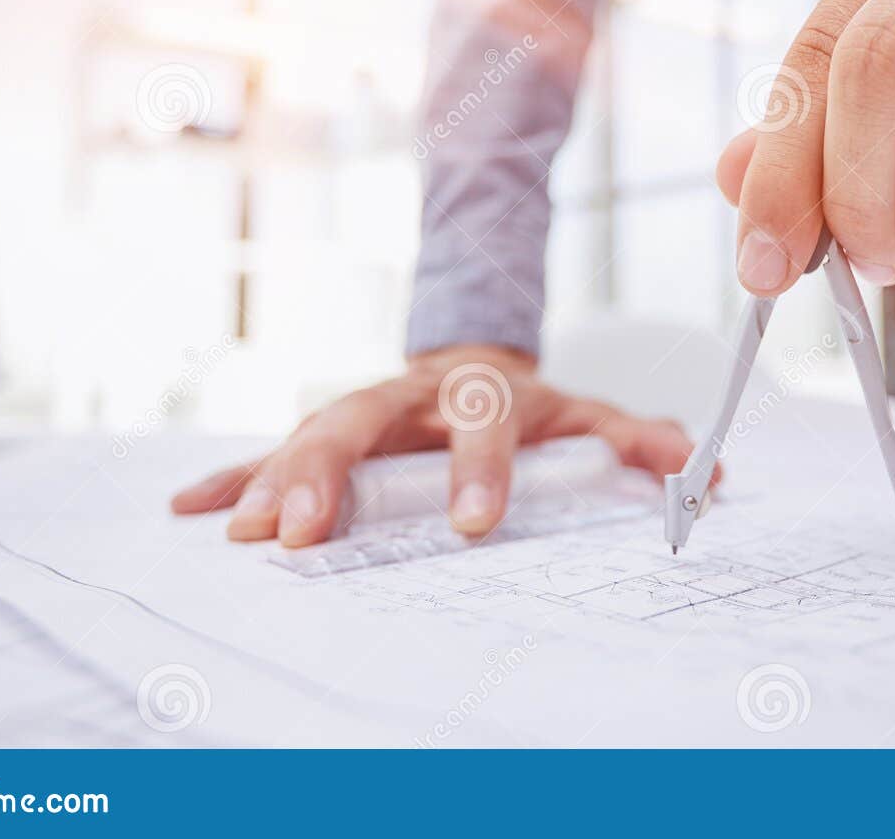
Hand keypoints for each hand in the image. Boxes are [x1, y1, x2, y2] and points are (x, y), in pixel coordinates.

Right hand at [171, 344, 697, 546]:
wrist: (471, 363)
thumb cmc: (526, 405)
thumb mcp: (585, 414)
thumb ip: (635, 441)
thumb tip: (704, 473)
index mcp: (480, 392)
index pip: (482, 423)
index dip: (480, 468)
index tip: (475, 525)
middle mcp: (410, 397)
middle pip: (364, 420)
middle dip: (329, 471)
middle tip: (300, 530)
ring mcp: (362, 412)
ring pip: (309, 435)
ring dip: (270, 480)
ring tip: (239, 529)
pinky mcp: (326, 435)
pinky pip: (271, 452)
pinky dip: (233, 478)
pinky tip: (190, 508)